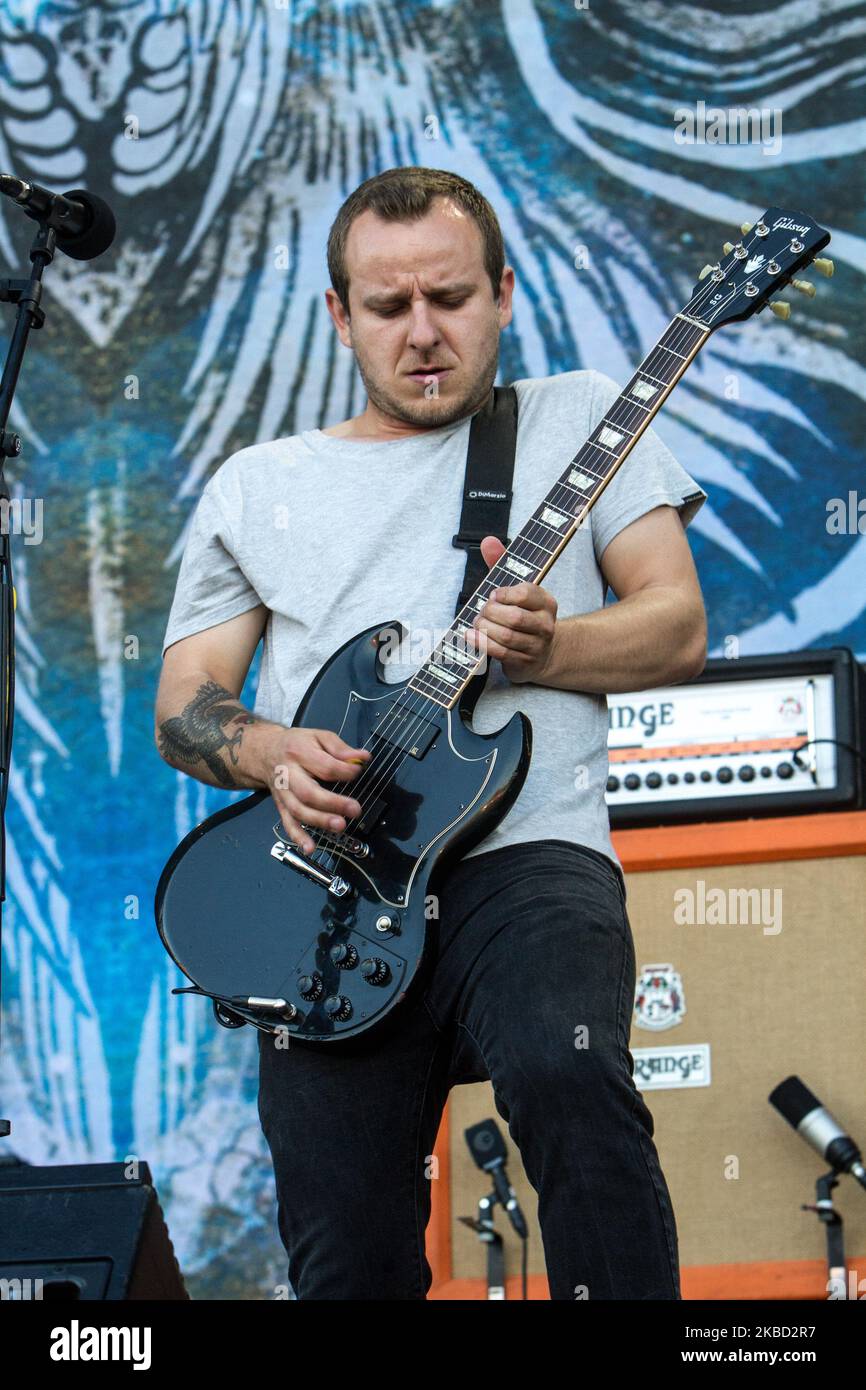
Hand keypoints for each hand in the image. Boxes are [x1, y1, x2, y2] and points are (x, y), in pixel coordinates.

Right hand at [255, 726, 371, 855]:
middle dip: (332, 803)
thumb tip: (363, 757)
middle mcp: (288, 775)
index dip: (345, 771)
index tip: (359, 771)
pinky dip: (298, 837)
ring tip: (340, 826)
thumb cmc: (297, 744)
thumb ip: (340, 748)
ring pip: (298, 810)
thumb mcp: (318, 736)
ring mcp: (283, 793)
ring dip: (319, 821)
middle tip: (355, 809)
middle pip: (308, 792)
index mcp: (299, 752)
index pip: (324, 766)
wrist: (264, 752)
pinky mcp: (281, 806)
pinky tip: (311, 848)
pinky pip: (288, 823)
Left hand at [466, 535, 558, 683]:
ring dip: (485, 628)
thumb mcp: (515, 589)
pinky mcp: (525, 663)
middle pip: (514, 617)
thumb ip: (501, 564)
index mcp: (546, 602)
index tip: (493, 595)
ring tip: (478, 623)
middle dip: (490, 613)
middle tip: (482, 611)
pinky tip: (471, 636)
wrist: (542, 653)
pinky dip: (482, 643)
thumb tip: (488, 541)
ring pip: (506, 636)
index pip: (526, 593)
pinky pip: (501, 653)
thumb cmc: (523, 615)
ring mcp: (537, 646)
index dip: (504, 593)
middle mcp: (546, 624)